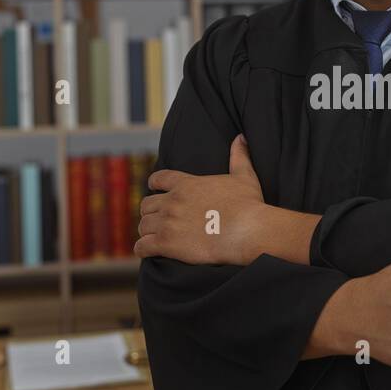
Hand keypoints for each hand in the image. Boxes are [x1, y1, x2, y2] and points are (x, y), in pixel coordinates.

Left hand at [134, 135, 266, 264]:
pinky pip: (142, 246)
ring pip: (143, 225)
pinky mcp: (166, 243)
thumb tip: (240, 138)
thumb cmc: (247, 204)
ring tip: (152, 237)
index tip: (154, 189)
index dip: (154, 184)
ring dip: (147, 231)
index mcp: (186, 184)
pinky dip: (142, 249)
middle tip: (157, 220)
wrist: (246, 230)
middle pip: (147, 205)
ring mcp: (167, 222)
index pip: (158, 179)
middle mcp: (172, 201)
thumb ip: (238, 156)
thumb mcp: (244, 176)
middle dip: (150, 212)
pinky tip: (147, 251)